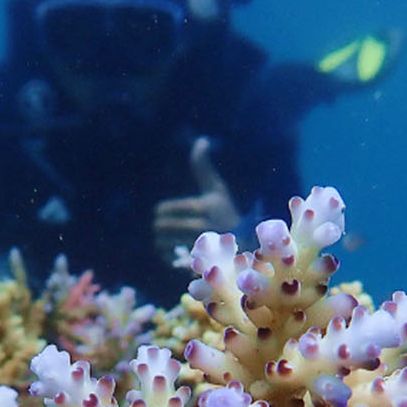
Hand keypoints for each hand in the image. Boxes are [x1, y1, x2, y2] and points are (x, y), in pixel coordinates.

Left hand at [153, 137, 241, 263]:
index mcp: (204, 207)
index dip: (161, 212)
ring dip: (162, 243)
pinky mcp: (199, 265)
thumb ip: (203, 167)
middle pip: (161, 227)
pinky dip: (168, 259)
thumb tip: (201, 140)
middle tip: (165, 230)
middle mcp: (204, 227)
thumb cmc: (226, 214)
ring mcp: (202, 248)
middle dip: (160, 228)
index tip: (168, 215)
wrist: (247, 247)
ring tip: (169, 241)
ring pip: (162, 244)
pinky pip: (170, 262)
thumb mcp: (216, 190)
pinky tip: (175, 255)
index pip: (164, 209)